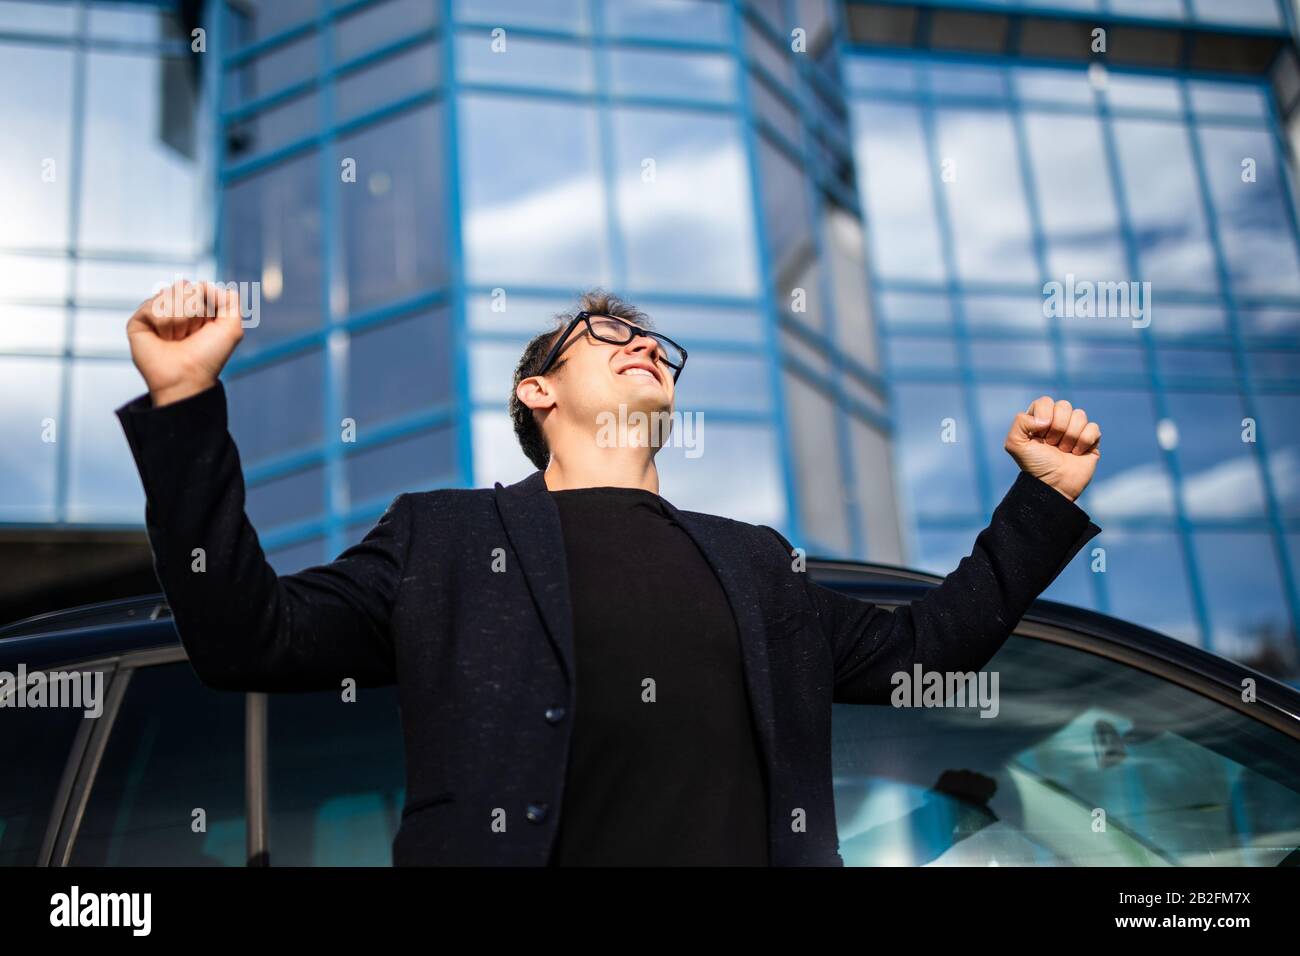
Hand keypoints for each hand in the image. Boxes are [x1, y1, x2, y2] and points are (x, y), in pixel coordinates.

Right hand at [126, 280, 244, 406]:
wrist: (187, 377)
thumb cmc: (208, 356)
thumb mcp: (231, 328)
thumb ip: (230, 300)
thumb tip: (206, 284)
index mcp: (196, 308)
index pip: (200, 286)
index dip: (207, 308)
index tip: (206, 328)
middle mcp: (175, 308)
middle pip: (184, 286)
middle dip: (194, 312)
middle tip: (190, 335)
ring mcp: (156, 313)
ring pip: (169, 294)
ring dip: (179, 320)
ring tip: (176, 338)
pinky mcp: (138, 320)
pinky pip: (153, 305)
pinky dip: (163, 323)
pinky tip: (162, 337)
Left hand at [1004, 396, 1100, 501]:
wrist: (1054, 485)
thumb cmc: (1034, 465)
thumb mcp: (1014, 444)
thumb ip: (1020, 422)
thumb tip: (1045, 419)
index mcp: (1039, 419)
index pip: (1045, 401)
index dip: (1044, 417)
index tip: (1040, 436)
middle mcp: (1057, 421)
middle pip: (1064, 405)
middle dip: (1058, 428)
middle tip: (1052, 444)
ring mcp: (1075, 429)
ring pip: (1080, 415)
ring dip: (1070, 436)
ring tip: (1064, 451)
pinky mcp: (1091, 439)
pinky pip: (1093, 427)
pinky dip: (1084, 442)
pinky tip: (1077, 453)